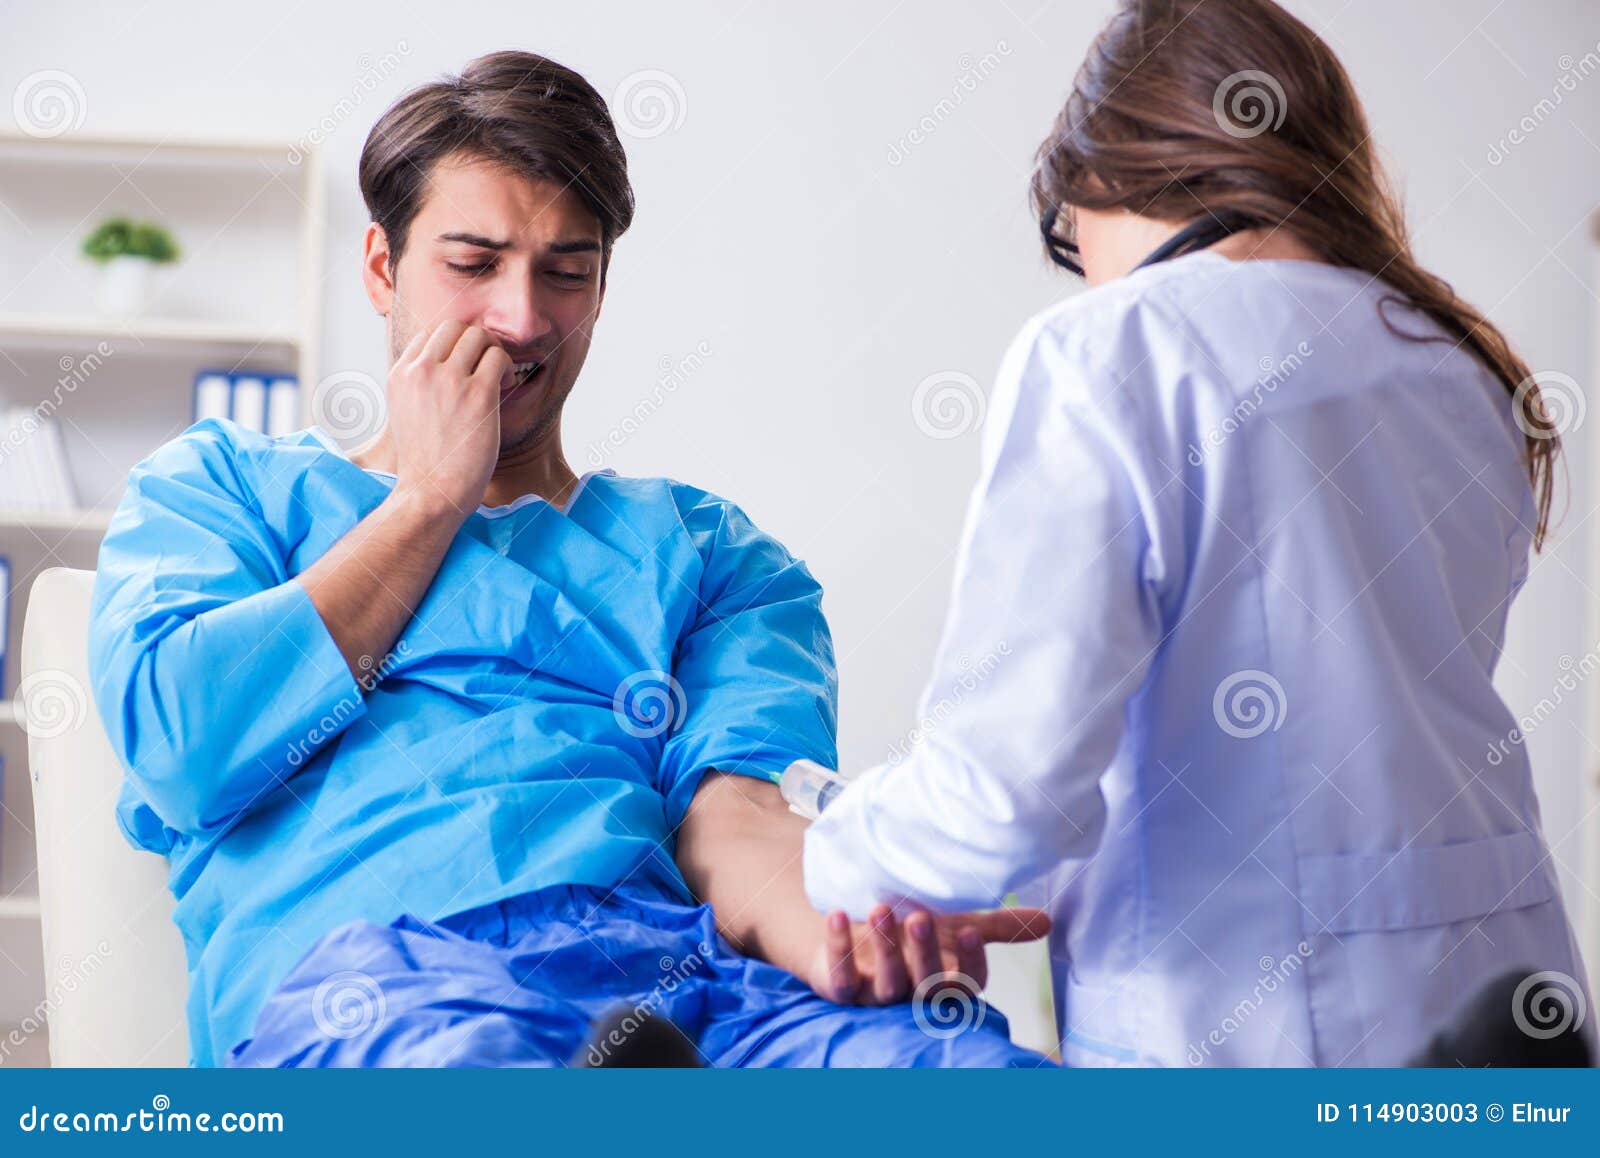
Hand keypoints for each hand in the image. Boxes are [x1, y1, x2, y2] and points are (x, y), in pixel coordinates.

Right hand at [386, 319, 511, 516]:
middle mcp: (421, 371)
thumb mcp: (405, 412)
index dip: (453, 345)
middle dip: (475, 341)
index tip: (464, 365)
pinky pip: (498, 358)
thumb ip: (418, 384)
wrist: (431, 493)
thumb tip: (443, 362)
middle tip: (485, 364)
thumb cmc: (424, 461)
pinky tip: (506, 385)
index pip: (429, 334)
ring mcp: (449, 381)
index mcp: (400, 374)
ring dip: (493, 351)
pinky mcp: (478, 395)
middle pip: (454, 327)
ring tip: (498, 376)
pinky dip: (507, 366)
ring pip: (478, 336)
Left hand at [803, 903, 1050, 1005]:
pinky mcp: (841, 988)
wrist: (857, 931)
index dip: (969, 960)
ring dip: (884, 947)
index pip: (966, 982)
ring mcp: (877, 995)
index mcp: (946, 982)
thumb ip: (997, 926)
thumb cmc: (915, 933)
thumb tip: (1049, 920)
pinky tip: (837, 915)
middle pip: (924, 984)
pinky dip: (837, 947)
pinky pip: (839, 977)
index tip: (970, 930)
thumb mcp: (955, 925)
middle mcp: (914, 994)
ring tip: (881, 908)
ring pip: (886, 984)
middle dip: (923, 952)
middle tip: (920, 916)